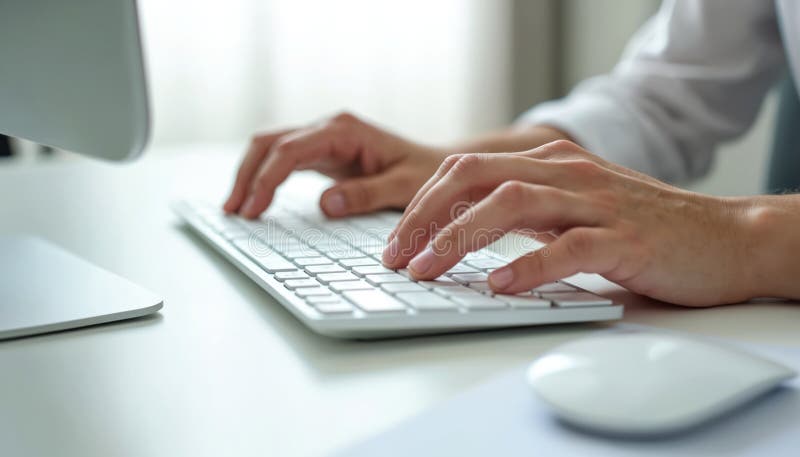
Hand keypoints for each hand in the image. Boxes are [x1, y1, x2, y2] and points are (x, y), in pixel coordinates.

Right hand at [223, 112, 448, 217]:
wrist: (438, 165)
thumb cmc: (425, 173)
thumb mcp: (404, 187)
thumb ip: (367, 195)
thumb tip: (326, 204)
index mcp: (344, 130)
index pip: (290, 150)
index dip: (266, 179)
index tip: (253, 208)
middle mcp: (328, 128)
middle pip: (269, 142)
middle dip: (247, 175)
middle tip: (233, 211)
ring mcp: (323, 139)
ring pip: (270, 148)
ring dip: (249, 175)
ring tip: (234, 210)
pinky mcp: (322, 153)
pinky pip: (283, 160)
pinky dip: (264, 178)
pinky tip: (254, 201)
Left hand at [382, 140, 762, 306]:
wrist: (723, 236)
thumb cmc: (641, 226)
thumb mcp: (571, 208)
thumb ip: (524, 213)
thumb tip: (463, 234)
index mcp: (548, 162)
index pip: (466, 170)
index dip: (422, 204)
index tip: (397, 241)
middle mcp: (566, 171)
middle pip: (475, 177)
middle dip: (425, 215)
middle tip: (396, 256)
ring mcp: (596, 201)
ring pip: (512, 203)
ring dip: (459, 237)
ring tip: (427, 270)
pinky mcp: (625, 238)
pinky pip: (567, 246)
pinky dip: (528, 265)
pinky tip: (500, 285)